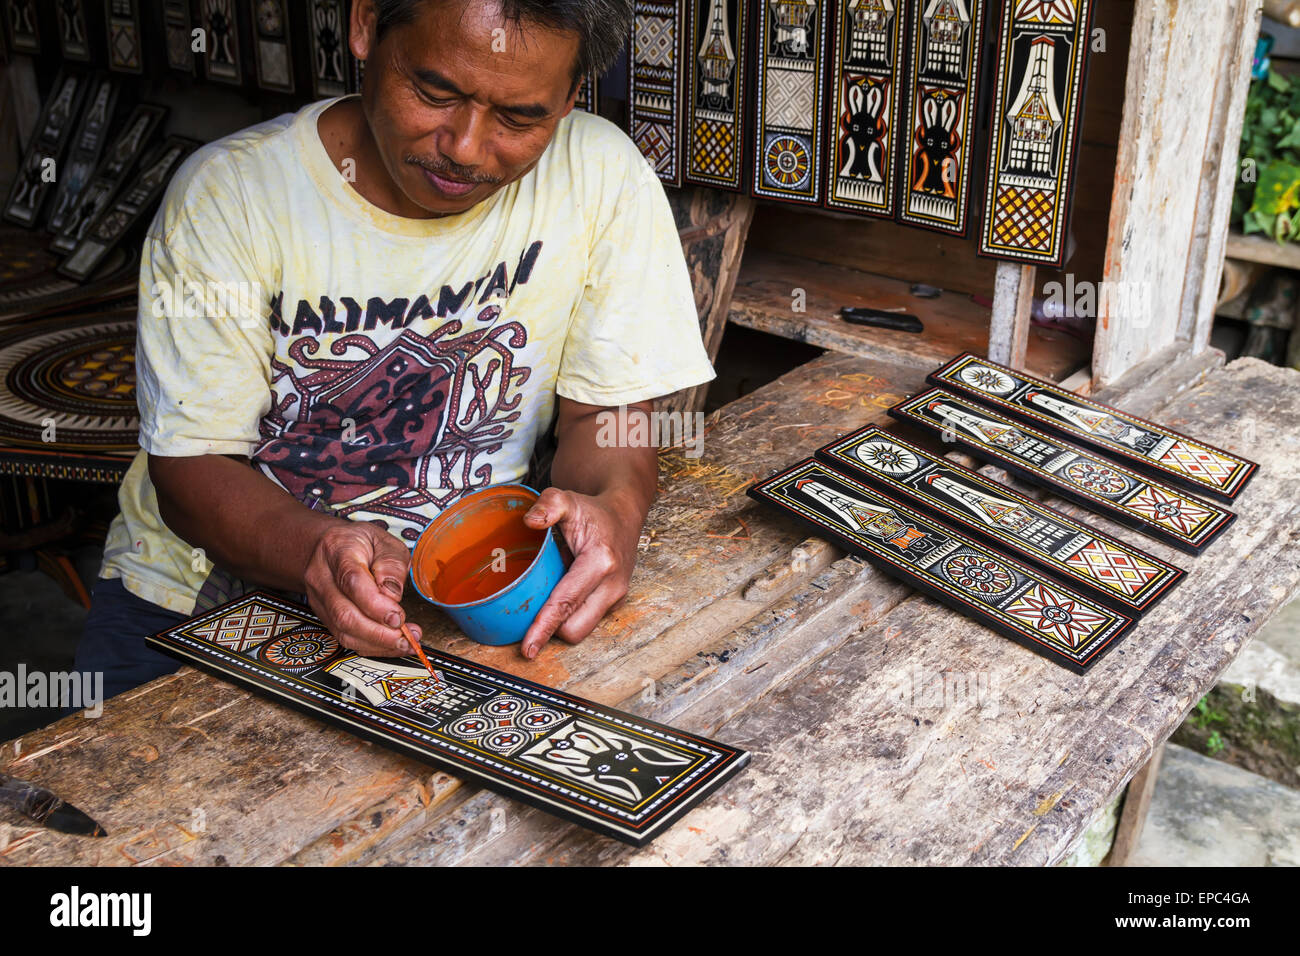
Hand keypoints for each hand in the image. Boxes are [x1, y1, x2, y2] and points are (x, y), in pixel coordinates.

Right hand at [303, 519, 420, 656]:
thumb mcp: (384, 540)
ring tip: (406, 643)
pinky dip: (371, 646)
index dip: (375, 605)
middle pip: (344, 614)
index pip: (352, 581)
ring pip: (342, 631)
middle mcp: (321, 577)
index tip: (398, 617)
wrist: (331, 547)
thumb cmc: (361, 543)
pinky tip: (392, 644)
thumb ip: (392, 563)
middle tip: (406, 636)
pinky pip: (345, 638)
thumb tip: (393, 595)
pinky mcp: (324, 616)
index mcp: (337, 550)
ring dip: (377, 643)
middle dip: (378, 632)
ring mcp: (318, 599)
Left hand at [518, 488, 640, 658]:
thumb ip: (548, 504)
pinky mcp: (615, 602)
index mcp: (600, 562)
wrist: (624, 514)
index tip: (528, 648)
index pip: (566, 603)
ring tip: (550, 595)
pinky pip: (587, 620)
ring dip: (561, 621)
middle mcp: (613, 585)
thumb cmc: (594, 511)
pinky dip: (571, 614)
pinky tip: (563, 594)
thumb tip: (530, 521)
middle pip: (574, 629)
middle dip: (551, 629)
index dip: (543, 627)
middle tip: (530, 612)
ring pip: (581, 629)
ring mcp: (617, 596)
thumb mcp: (567, 499)